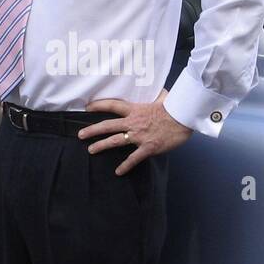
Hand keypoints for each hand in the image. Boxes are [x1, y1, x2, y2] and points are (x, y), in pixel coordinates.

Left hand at [78, 89, 193, 175]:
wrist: (183, 118)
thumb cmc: (175, 107)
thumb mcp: (163, 97)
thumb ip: (158, 96)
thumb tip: (162, 91)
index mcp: (135, 109)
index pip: (113, 105)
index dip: (99, 105)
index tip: (88, 107)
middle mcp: (133, 122)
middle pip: (108, 126)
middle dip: (92, 130)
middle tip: (80, 135)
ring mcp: (139, 136)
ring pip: (115, 141)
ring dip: (101, 146)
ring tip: (91, 150)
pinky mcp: (147, 147)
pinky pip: (133, 158)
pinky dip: (125, 166)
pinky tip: (118, 172)